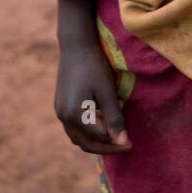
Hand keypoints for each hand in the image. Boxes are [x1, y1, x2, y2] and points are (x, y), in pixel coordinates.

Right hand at [55, 39, 131, 155]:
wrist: (76, 45)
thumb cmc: (94, 66)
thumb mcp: (108, 92)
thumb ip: (114, 118)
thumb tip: (123, 142)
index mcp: (74, 115)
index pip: (97, 140)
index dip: (115, 144)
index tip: (131, 143)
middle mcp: (63, 117)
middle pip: (85, 143)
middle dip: (106, 147)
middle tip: (125, 145)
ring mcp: (60, 111)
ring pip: (78, 136)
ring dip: (96, 140)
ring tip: (115, 135)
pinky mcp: (61, 104)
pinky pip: (74, 126)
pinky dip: (89, 130)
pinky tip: (103, 121)